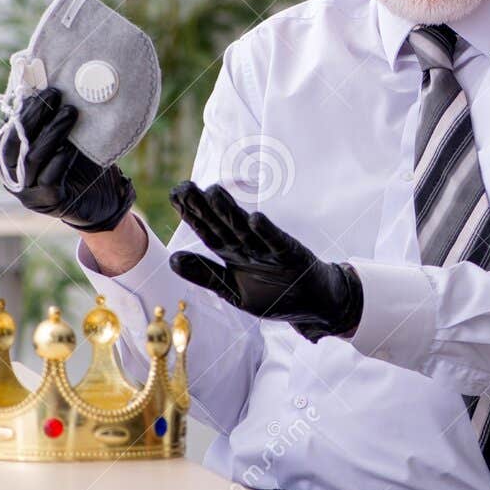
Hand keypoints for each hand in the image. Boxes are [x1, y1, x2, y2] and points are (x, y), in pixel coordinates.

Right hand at [0, 87, 135, 233]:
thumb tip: (47, 84)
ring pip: (32, 158)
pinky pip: (49, 179)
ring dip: (52, 132)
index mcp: (10, 158)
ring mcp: (27, 192)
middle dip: (35, 115)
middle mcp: (12, 175)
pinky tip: (71, 147)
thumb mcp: (62, 138)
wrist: (102, 199)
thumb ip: (49, 121)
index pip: (8, 130)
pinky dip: (60, 159)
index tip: (41, 88)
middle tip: (56, 94)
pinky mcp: (47, 202)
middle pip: (15, 142)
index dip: (22, 109)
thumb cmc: (79, 163)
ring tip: (71, 113)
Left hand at [167, 181, 362, 342]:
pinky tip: (255, 219)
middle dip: (203, 207)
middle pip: (223, 225)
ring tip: (214, 192)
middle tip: (185, 186)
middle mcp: (248, 248)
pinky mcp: (292, 255)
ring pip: (245, 230)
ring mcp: (270, 251)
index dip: (191, 214)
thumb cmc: (275, 295)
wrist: (316, 303)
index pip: (208, 231)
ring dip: (230, 212)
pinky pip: (277, 243)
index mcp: (233, 255)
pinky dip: (266, 232)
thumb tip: (173, 260)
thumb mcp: (234, 292)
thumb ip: (206, 275)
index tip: (174, 195)